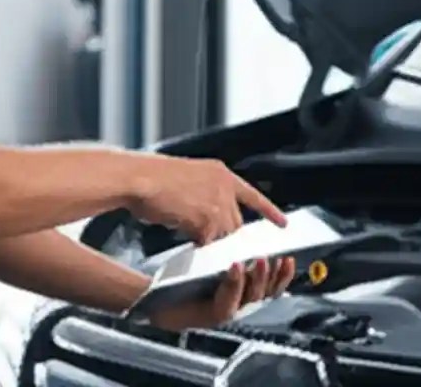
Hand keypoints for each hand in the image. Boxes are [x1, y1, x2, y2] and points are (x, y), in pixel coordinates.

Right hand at [127, 155, 287, 244]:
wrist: (138, 178)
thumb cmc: (150, 177)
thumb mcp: (187, 177)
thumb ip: (204, 195)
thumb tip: (205, 216)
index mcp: (220, 173)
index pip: (252, 196)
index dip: (269, 211)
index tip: (282, 223)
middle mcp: (224, 188)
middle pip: (235, 223)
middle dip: (222, 233)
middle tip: (200, 233)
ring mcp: (218, 206)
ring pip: (222, 236)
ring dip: (208, 240)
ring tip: (185, 230)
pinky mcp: (208, 222)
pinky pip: (207, 245)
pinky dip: (196, 246)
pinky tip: (182, 236)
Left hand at [146, 257, 295, 331]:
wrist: (160, 296)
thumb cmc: (187, 277)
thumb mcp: (215, 260)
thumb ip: (233, 252)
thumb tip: (247, 230)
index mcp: (245, 288)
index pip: (272, 283)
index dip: (283, 273)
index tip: (288, 257)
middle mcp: (241, 302)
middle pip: (267, 292)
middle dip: (272, 274)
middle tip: (273, 258)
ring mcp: (229, 310)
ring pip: (250, 297)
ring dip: (256, 278)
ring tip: (256, 261)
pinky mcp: (213, 317)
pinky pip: (228, 302)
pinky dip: (233, 285)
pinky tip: (233, 268)